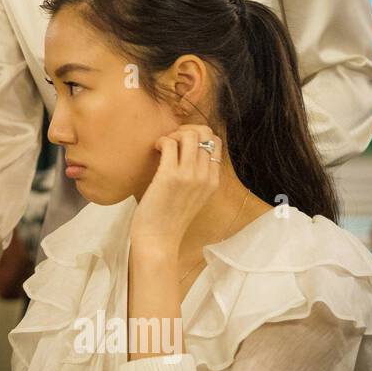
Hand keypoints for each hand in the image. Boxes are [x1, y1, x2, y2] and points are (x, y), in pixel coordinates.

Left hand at [130, 124, 221, 250]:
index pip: (216, 144)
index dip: (199, 136)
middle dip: (186, 130)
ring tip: (163, 146)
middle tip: (171, 141)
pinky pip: (169, 143)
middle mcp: (205, 177)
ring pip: (190, 136)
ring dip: (173, 134)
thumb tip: (185, 154)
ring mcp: (189, 176)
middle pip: (206, 135)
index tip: (182, 143)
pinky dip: (161, 141)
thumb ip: (195, 177)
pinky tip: (155, 150)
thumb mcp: (193, 197)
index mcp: (213, 182)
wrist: (158, 240)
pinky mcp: (169, 177)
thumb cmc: (169, 219)